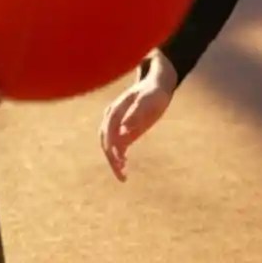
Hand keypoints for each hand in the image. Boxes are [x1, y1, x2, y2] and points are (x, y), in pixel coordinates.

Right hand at [99, 54, 175, 181]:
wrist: (156, 86)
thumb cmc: (153, 93)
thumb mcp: (148, 101)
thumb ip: (136, 114)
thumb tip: (123, 130)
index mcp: (115, 110)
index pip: (108, 132)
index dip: (112, 147)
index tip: (119, 161)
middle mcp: (111, 118)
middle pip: (105, 141)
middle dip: (111, 158)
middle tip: (121, 174)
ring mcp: (116, 125)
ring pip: (108, 145)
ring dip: (113, 160)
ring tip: (123, 176)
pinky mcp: (123, 131)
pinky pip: (116, 146)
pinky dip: (118, 158)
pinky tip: (125, 168)